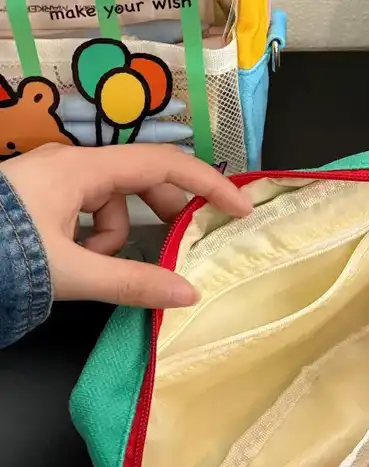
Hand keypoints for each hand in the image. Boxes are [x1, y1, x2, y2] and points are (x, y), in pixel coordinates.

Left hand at [1, 143, 251, 308]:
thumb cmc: (4, 255)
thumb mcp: (73, 272)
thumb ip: (133, 283)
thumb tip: (188, 294)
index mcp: (82, 171)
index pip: (163, 164)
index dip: (208, 183)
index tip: (239, 207)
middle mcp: (72, 166)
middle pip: (143, 182)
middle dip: (165, 215)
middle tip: (186, 244)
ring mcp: (57, 181)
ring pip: (113, 204)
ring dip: (118, 236)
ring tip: (97, 265)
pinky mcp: (46, 199)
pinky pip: (90, 214)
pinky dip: (95, 238)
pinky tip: (78, 260)